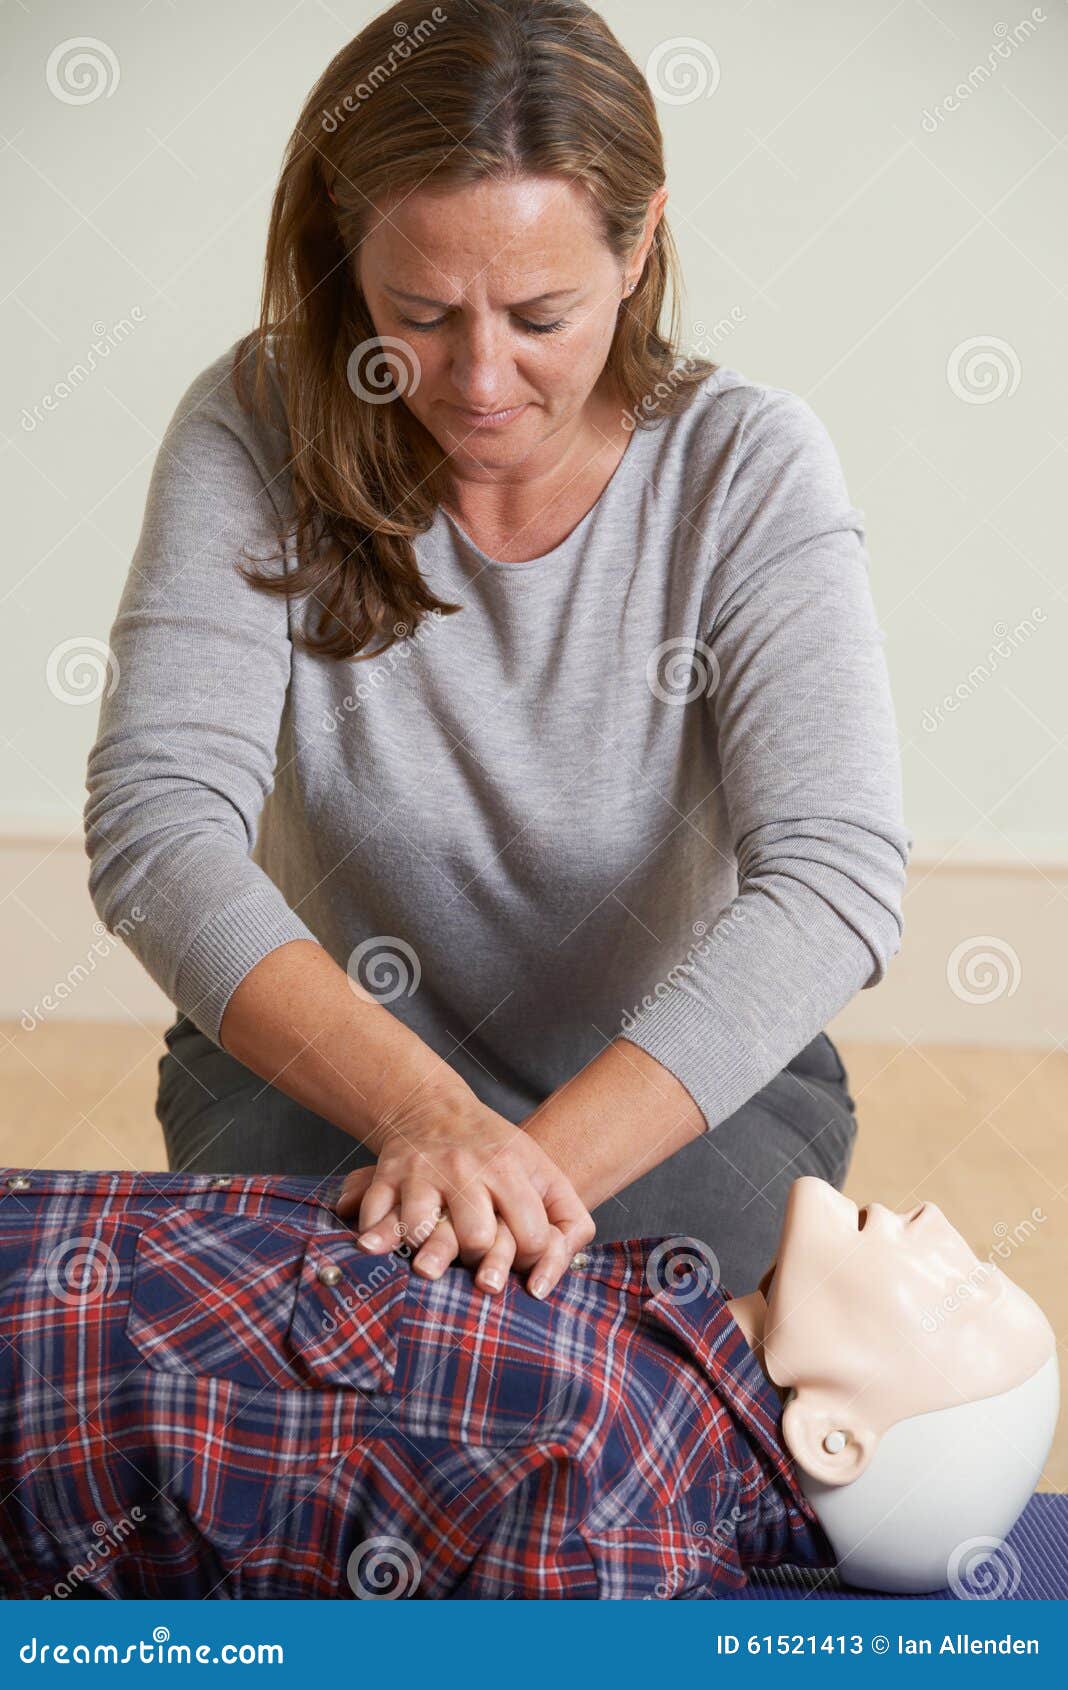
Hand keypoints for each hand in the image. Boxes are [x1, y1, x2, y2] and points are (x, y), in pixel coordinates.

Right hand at [335, 1080, 594, 1296]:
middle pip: (474, 1239)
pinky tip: (384, 1250)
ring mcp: (421, 1172)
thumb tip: (539, 1291)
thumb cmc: (498, 1156)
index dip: (528, 1259)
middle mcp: (463, 1169)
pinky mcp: (385, 1177)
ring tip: (432, 1260)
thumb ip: (571, 1228)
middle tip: (474, 1257)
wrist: (436, 1110)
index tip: (519, 1255)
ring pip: (420, 1231)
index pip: (528, 1237)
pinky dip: (376, 1241)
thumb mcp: (546, 1176)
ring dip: (425, 1254)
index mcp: (508, 1169)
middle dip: (477, 1259)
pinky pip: (374, 1219)